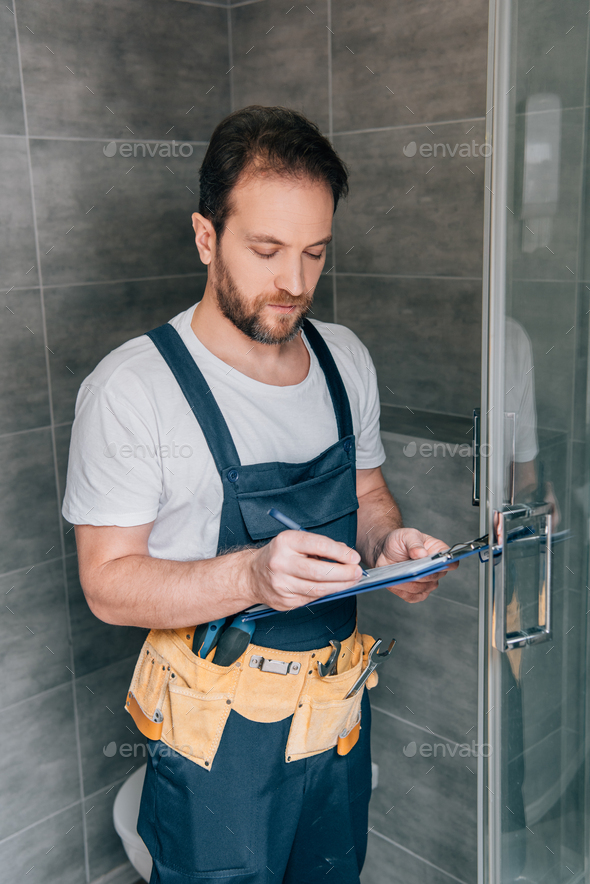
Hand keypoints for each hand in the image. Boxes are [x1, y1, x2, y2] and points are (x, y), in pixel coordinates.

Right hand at [248, 530, 362, 610]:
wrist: (252, 575)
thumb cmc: (280, 555)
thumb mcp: (296, 541)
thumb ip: (321, 546)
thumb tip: (347, 555)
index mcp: (285, 542)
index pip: (318, 546)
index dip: (340, 553)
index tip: (354, 558)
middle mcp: (281, 563)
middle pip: (318, 571)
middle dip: (343, 573)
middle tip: (358, 572)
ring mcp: (281, 584)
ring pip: (317, 588)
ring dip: (339, 586)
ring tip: (352, 581)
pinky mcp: (284, 601)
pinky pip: (311, 598)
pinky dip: (326, 593)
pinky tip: (335, 588)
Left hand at [375, 527, 458, 603]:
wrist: (384, 551)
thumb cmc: (400, 541)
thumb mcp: (407, 536)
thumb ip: (414, 543)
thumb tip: (421, 554)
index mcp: (438, 552)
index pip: (452, 561)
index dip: (448, 563)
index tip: (438, 562)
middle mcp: (435, 569)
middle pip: (437, 576)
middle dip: (424, 573)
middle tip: (413, 570)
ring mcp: (426, 582)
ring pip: (424, 588)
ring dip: (410, 583)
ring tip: (399, 575)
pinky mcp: (415, 592)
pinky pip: (413, 597)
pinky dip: (403, 591)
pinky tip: (396, 583)